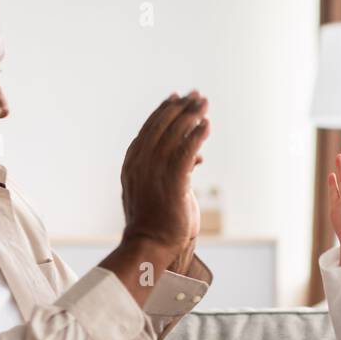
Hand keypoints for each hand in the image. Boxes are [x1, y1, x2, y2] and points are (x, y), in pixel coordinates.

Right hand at [118, 91, 209, 261]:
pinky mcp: (172, 180)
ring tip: (204, 103)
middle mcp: (141, 161)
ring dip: (191, 115)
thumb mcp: (160, 190)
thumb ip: (173, 170)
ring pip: (174, 134)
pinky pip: (186, 150)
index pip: (149, 128)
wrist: (150, 243)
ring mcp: (155, 170)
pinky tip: (207, 125)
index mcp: (133, 162)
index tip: (176, 98)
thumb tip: (196, 158)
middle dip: (181, 107)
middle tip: (196, 96)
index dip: (164, 110)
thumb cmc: (156, 222)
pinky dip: (197, 136)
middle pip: (162, 125)